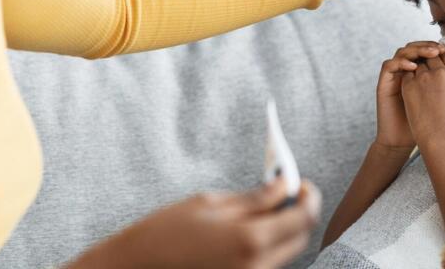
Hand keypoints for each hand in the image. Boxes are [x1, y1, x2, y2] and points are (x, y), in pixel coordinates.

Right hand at [67, 179, 320, 268]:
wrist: (135, 267)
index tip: (302, 184)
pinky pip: (266, 265)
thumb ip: (255, 197)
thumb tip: (285, 185)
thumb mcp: (210, 203)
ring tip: (261, 212)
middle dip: (298, 214)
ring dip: (282, 231)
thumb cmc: (166, 231)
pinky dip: (266, 247)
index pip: (303, 217)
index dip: (308, 197)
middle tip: (285, 194)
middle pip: (300, 239)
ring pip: (285, 254)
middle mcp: (256, 266)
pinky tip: (246, 233)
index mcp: (250, 239)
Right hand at [375, 41, 444, 150]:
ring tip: (430, 54)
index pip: (427, 52)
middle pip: (415, 47)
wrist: (404, 139)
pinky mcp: (384, 83)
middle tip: (439, 49)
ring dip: (416, 50)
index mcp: (420, 73)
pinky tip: (413, 68)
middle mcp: (406, 71)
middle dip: (428, 46)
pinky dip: (401, 63)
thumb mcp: (442, 103)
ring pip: (403, 51)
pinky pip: (389, 65)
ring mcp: (395, 76)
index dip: (437, 48)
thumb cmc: (425, 124)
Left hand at [400, 51, 444, 144]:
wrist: (438, 137)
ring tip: (418, 80)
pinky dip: (409, 77)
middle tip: (426, 67)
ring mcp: (424, 78)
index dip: (442, 55)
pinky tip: (411, 87)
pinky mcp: (409, 85)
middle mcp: (441, 73)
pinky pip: (407, 73)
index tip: (439, 58)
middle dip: (429, 59)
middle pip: (432, 56)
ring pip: (419, 64)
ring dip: (418, 69)